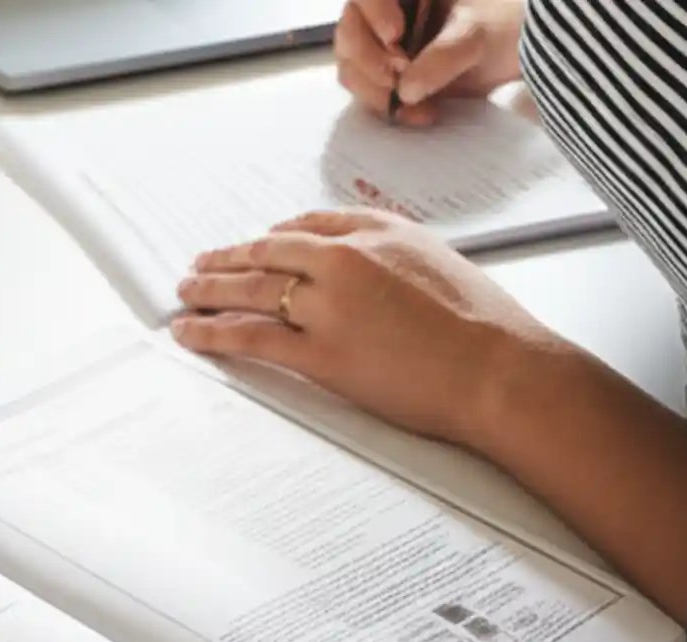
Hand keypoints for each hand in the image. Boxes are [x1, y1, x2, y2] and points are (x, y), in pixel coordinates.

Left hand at [172, 209, 560, 446]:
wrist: (501, 369)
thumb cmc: (485, 326)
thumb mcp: (441, 264)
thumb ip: (396, 257)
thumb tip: (370, 267)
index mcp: (379, 232)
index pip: (309, 226)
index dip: (272, 237)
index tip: (255, 243)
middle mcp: (346, 260)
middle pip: (267, 253)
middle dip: (227, 259)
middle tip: (200, 264)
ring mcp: (329, 305)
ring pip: (250, 290)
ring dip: (208, 290)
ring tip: (185, 293)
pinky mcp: (320, 353)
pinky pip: (250, 336)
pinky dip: (211, 332)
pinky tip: (189, 331)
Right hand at [335, 0, 525, 125]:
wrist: (521, 50)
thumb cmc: (500, 24)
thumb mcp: (475, 35)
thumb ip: (443, 57)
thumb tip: (404, 89)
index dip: (373, 13)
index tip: (396, 37)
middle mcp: (383, 15)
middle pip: (350, 34)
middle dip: (370, 63)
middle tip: (398, 80)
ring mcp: (382, 47)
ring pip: (352, 68)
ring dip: (376, 92)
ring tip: (416, 107)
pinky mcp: (388, 77)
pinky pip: (369, 93)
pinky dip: (388, 107)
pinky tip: (419, 114)